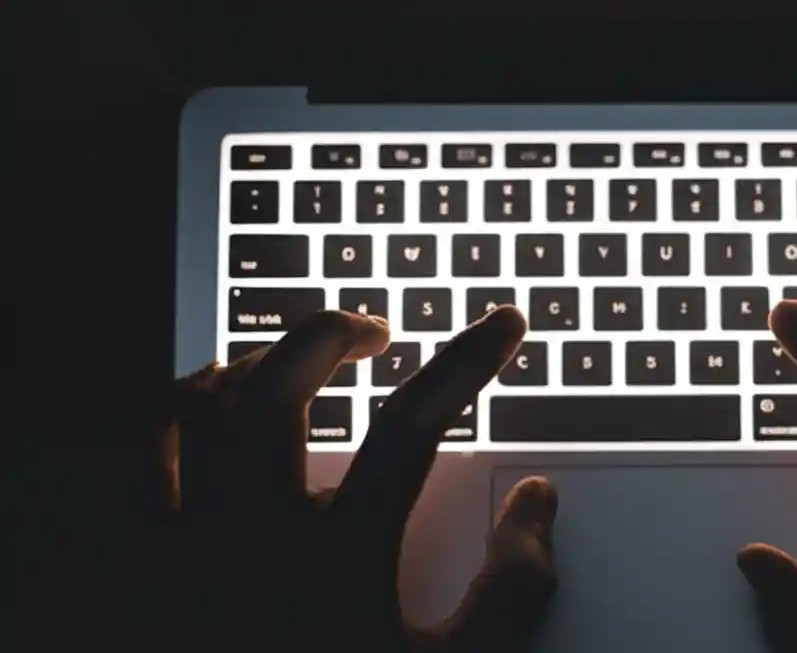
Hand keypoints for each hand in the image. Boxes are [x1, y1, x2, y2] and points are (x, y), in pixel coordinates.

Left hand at [155, 306, 555, 652]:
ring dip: (252, 361)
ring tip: (296, 356)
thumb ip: (513, 589)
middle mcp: (253, 538)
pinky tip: (217, 406)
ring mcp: (190, 550)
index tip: (502, 323)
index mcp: (339, 559)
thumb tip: (538, 503)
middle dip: (333, 333)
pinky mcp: (150, 571)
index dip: (467, 359)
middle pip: (280, 386)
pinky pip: (142, 459)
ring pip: (198, 409)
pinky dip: (180, 410)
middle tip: (376, 330)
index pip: (412, 424)